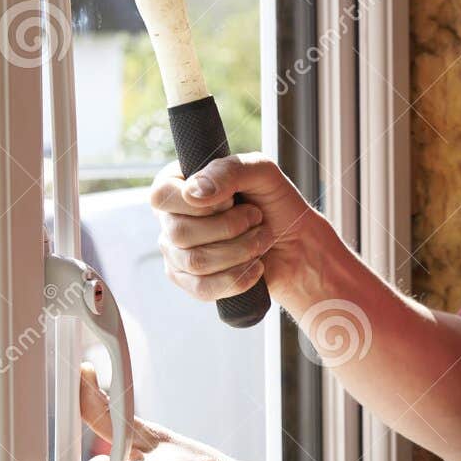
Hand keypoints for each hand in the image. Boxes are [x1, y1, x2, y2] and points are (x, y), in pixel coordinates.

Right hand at [150, 152, 319, 310]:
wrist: (298, 243)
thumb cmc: (275, 202)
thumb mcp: (260, 171)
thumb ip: (228, 171)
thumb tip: (193, 194)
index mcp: (177, 185)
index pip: (162, 196)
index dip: (200, 204)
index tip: (232, 200)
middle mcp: (170, 219)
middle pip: (179, 233)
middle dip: (230, 228)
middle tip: (256, 218)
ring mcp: (177, 253)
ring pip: (195, 262)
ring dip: (241, 251)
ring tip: (261, 239)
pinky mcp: (191, 282)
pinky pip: (203, 289)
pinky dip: (237, 278)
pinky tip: (256, 266)